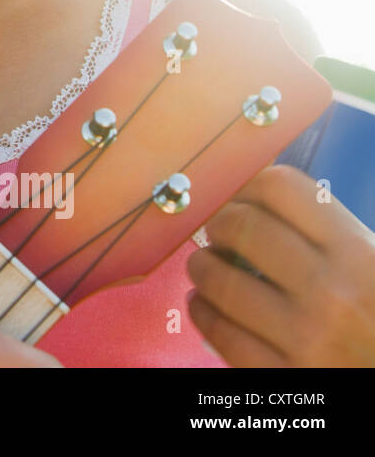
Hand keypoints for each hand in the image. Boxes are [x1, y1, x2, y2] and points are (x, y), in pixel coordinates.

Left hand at [187, 164, 374, 365]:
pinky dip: (202, 311)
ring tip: (205, 267)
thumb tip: (249, 200)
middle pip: (240, 226)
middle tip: (217, 233)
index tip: (237, 197)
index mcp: (359, 253)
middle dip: (218, 224)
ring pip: (219, 280)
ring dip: (202, 267)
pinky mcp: (284, 374)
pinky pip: (221, 332)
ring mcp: (306, 336)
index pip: (280, 188)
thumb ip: (325, 234)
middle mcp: (331, 292)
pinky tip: (206, 305)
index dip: (247, 185)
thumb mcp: (371, 264)